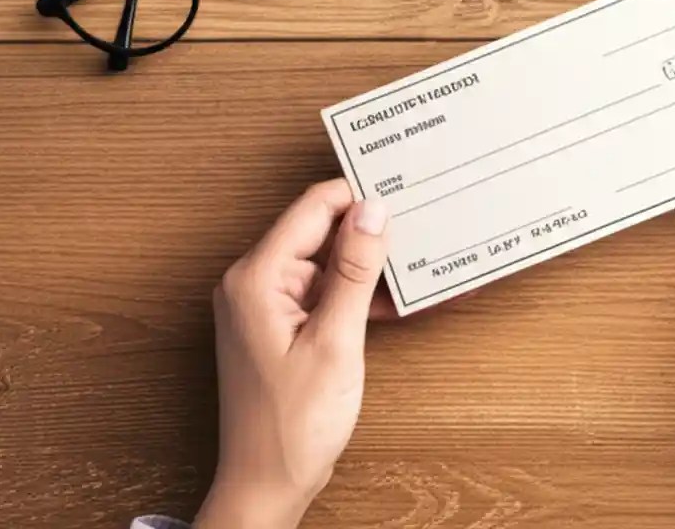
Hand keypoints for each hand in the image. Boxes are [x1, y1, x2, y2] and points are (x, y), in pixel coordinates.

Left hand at [193, 179, 391, 528]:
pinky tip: (398, 303)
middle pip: (321, 233)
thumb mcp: (335, 341)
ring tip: (419, 269)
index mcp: (256, 277)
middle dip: (370, 234)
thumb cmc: (291, 426)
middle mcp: (254, 283)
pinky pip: (324, 295)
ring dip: (370, 270)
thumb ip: (354, 271)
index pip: (312, 208)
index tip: (403, 191)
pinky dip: (357, 299)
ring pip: (328, 265)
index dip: (359, 197)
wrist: (267, 483)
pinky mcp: (280, 326)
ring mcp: (266, 305)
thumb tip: (372, 212)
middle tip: (421, 229)